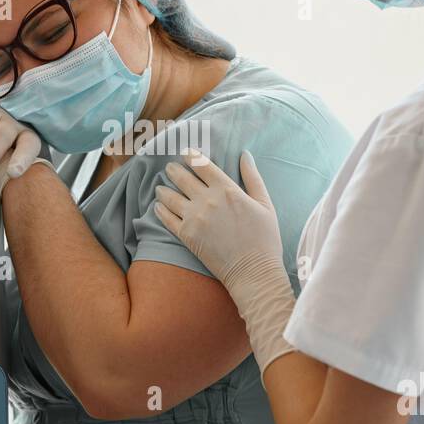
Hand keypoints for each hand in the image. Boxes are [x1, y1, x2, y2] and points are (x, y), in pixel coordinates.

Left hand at [153, 149, 284, 287]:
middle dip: (174, 170)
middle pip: (182, 178)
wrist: (253, 271)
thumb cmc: (264, 238)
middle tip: (170, 168)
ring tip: (160, 187)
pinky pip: (167, 218)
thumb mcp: (265, 203)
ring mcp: (194, 218)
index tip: (185, 153)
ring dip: (163, 189)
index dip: (191, 156)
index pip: (202, 165)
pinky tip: (158, 206)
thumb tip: (245, 155)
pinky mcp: (186, 235)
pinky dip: (160, 209)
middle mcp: (207, 200)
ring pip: (171, 197)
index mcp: (227, 189)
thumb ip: (253, 177)